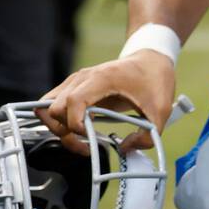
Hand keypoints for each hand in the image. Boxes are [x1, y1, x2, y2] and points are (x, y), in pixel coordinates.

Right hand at [39, 50, 175, 155]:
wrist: (151, 60)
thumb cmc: (154, 80)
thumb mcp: (161, 110)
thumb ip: (147, 136)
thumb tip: (125, 148)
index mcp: (102, 78)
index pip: (72, 101)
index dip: (75, 124)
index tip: (90, 137)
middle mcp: (82, 78)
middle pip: (53, 107)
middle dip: (64, 131)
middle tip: (86, 143)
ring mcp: (75, 81)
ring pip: (47, 107)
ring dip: (58, 127)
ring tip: (80, 139)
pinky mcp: (74, 88)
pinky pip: (53, 105)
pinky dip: (60, 121)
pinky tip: (81, 129)